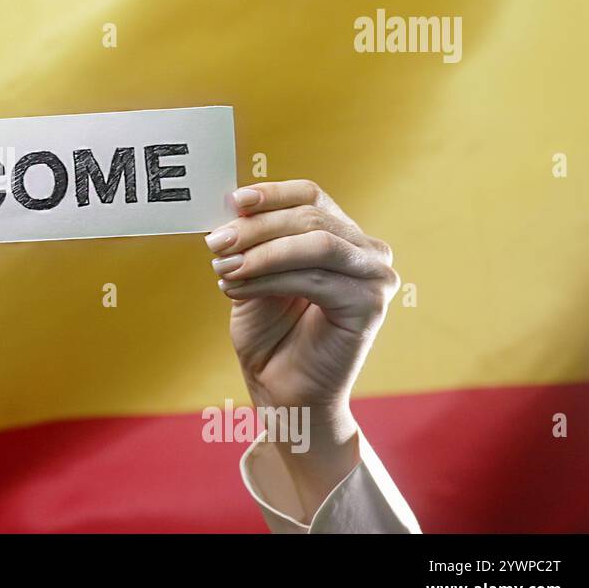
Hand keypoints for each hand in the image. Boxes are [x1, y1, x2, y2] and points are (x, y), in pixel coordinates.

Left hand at [206, 180, 398, 515]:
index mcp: (341, 237)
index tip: (232, 199)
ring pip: (315, 242)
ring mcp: (374, 278)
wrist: (283, 394)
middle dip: (255, 227)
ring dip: (261, 252)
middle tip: (214, 242)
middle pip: (310, 217)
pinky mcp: (370, 306)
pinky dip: (268, 278)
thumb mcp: (253, 277)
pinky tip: (236, 287)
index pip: (311, 195)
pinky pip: (314, 278)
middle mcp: (366, 252)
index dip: (272, 193)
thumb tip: (232, 208)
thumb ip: (250, 244)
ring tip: (222, 267)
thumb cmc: (271, 337)